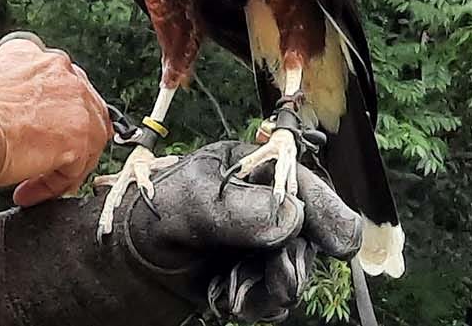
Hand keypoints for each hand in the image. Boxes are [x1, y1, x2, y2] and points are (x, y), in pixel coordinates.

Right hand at [0, 34, 111, 204]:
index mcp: (26, 53)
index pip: (50, 79)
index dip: (44, 111)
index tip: (31, 132)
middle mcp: (56, 68)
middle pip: (78, 104)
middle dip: (63, 134)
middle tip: (40, 158)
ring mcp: (73, 100)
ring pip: (86, 136)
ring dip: (62, 162)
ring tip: (33, 181)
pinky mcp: (79, 136)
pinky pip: (75, 168)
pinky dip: (53, 185)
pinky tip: (28, 191)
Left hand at [109, 140, 363, 321]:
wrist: (131, 258)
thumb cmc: (155, 212)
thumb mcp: (190, 202)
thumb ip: (237, 209)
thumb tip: (291, 216)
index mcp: (255, 167)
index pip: (304, 184)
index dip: (328, 211)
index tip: (340, 243)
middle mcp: (268, 203)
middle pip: (311, 234)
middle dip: (293, 260)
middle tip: (276, 274)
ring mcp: (266, 241)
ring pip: (297, 270)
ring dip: (271, 286)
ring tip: (233, 286)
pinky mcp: (259, 276)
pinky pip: (277, 298)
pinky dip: (257, 303)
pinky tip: (227, 296)